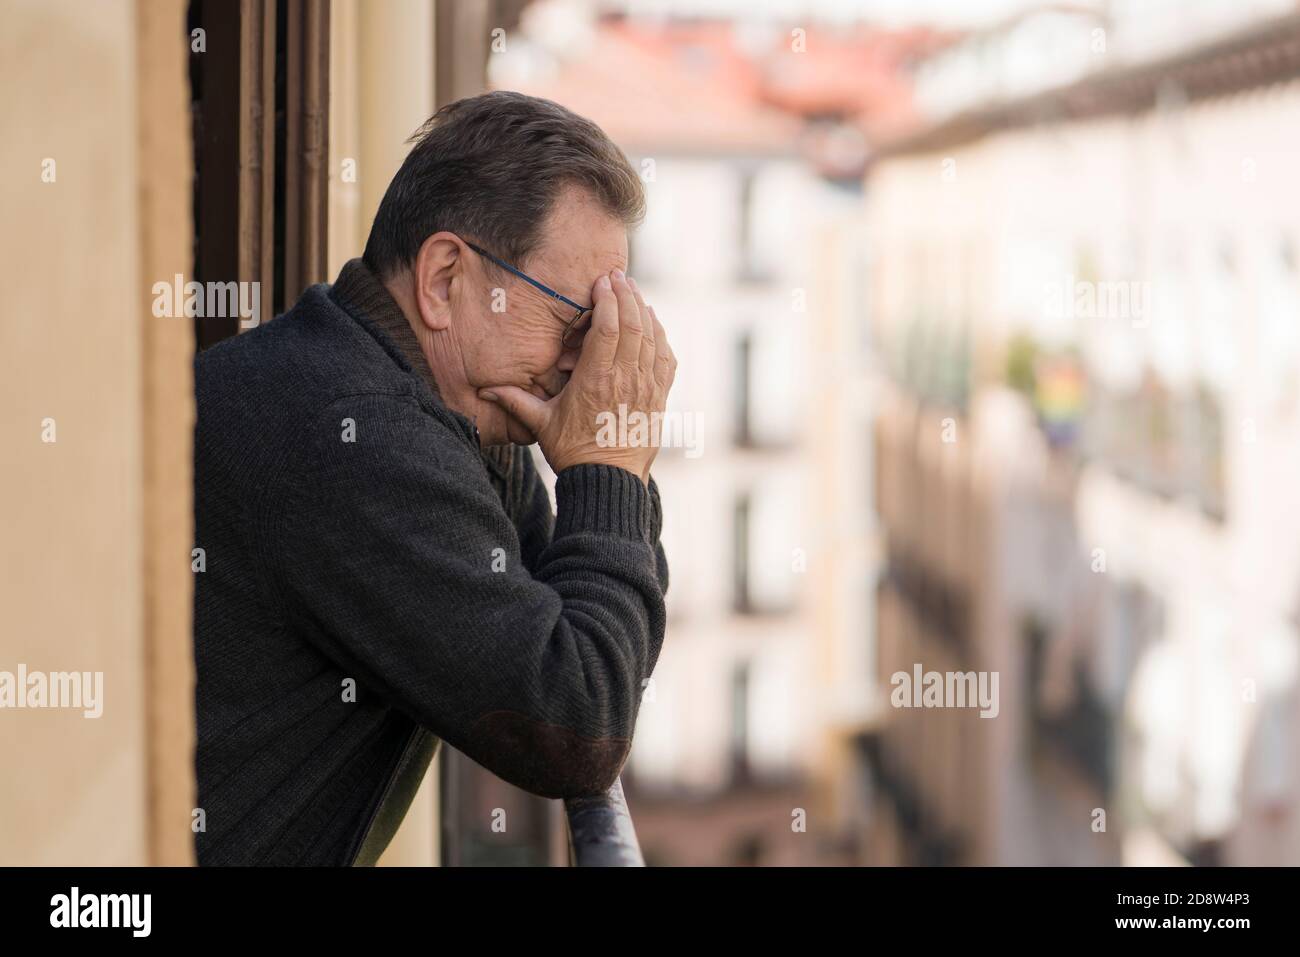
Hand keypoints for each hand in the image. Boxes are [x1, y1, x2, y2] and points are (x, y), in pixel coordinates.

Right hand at [479, 270, 675, 484]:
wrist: (609, 482)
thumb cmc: (573, 453)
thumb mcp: (541, 424)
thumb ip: (516, 400)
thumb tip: (485, 388)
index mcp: (596, 380)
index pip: (607, 328)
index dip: (608, 300)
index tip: (602, 281)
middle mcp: (625, 379)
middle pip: (633, 325)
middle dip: (626, 295)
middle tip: (617, 277)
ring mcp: (646, 388)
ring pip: (652, 337)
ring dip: (644, 310)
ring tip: (633, 291)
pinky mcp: (659, 398)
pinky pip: (666, 358)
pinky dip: (660, 336)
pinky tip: (652, 323)